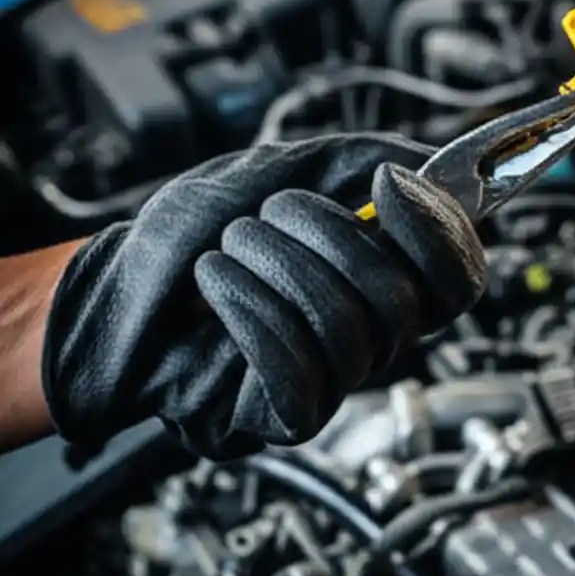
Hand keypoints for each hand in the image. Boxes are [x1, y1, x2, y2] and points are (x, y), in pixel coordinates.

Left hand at [43, 133, 486, 458]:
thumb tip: (429, 167)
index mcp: (388, 278)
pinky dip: (250, 312)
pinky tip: (215, 284)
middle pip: (403, 301)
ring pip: (346, 330)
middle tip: (270, 213)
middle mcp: (373, 333)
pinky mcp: (291, 414)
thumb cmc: (193, 235)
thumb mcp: (285, 169)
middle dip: (326, 237)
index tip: (388, 183)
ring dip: (274, 267)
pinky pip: (298, 370)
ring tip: (227, 248)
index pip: (459, 278)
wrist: (115, 288)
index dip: (438, 232)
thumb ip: (363, 161)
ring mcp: (336, 378)